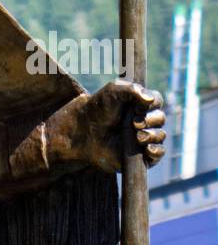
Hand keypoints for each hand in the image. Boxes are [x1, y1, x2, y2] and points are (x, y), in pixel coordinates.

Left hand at [47, 81, 165, 173]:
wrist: (84, 133)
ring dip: (152, 135)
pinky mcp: (141, 154)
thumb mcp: (113, 91)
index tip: (138, 108)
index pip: (157, 101)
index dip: (152, 104)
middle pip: (160, 118)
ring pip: (160, 135)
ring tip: (137, 137)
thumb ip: (132, 90)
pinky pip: (158, 154)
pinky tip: (147, 149)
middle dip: (150, 120)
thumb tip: (151, 99)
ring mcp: (143, 137)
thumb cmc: (98, 108)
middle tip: (134, 124)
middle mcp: (144, 119)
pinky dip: (156, 151)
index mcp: (139, 103)